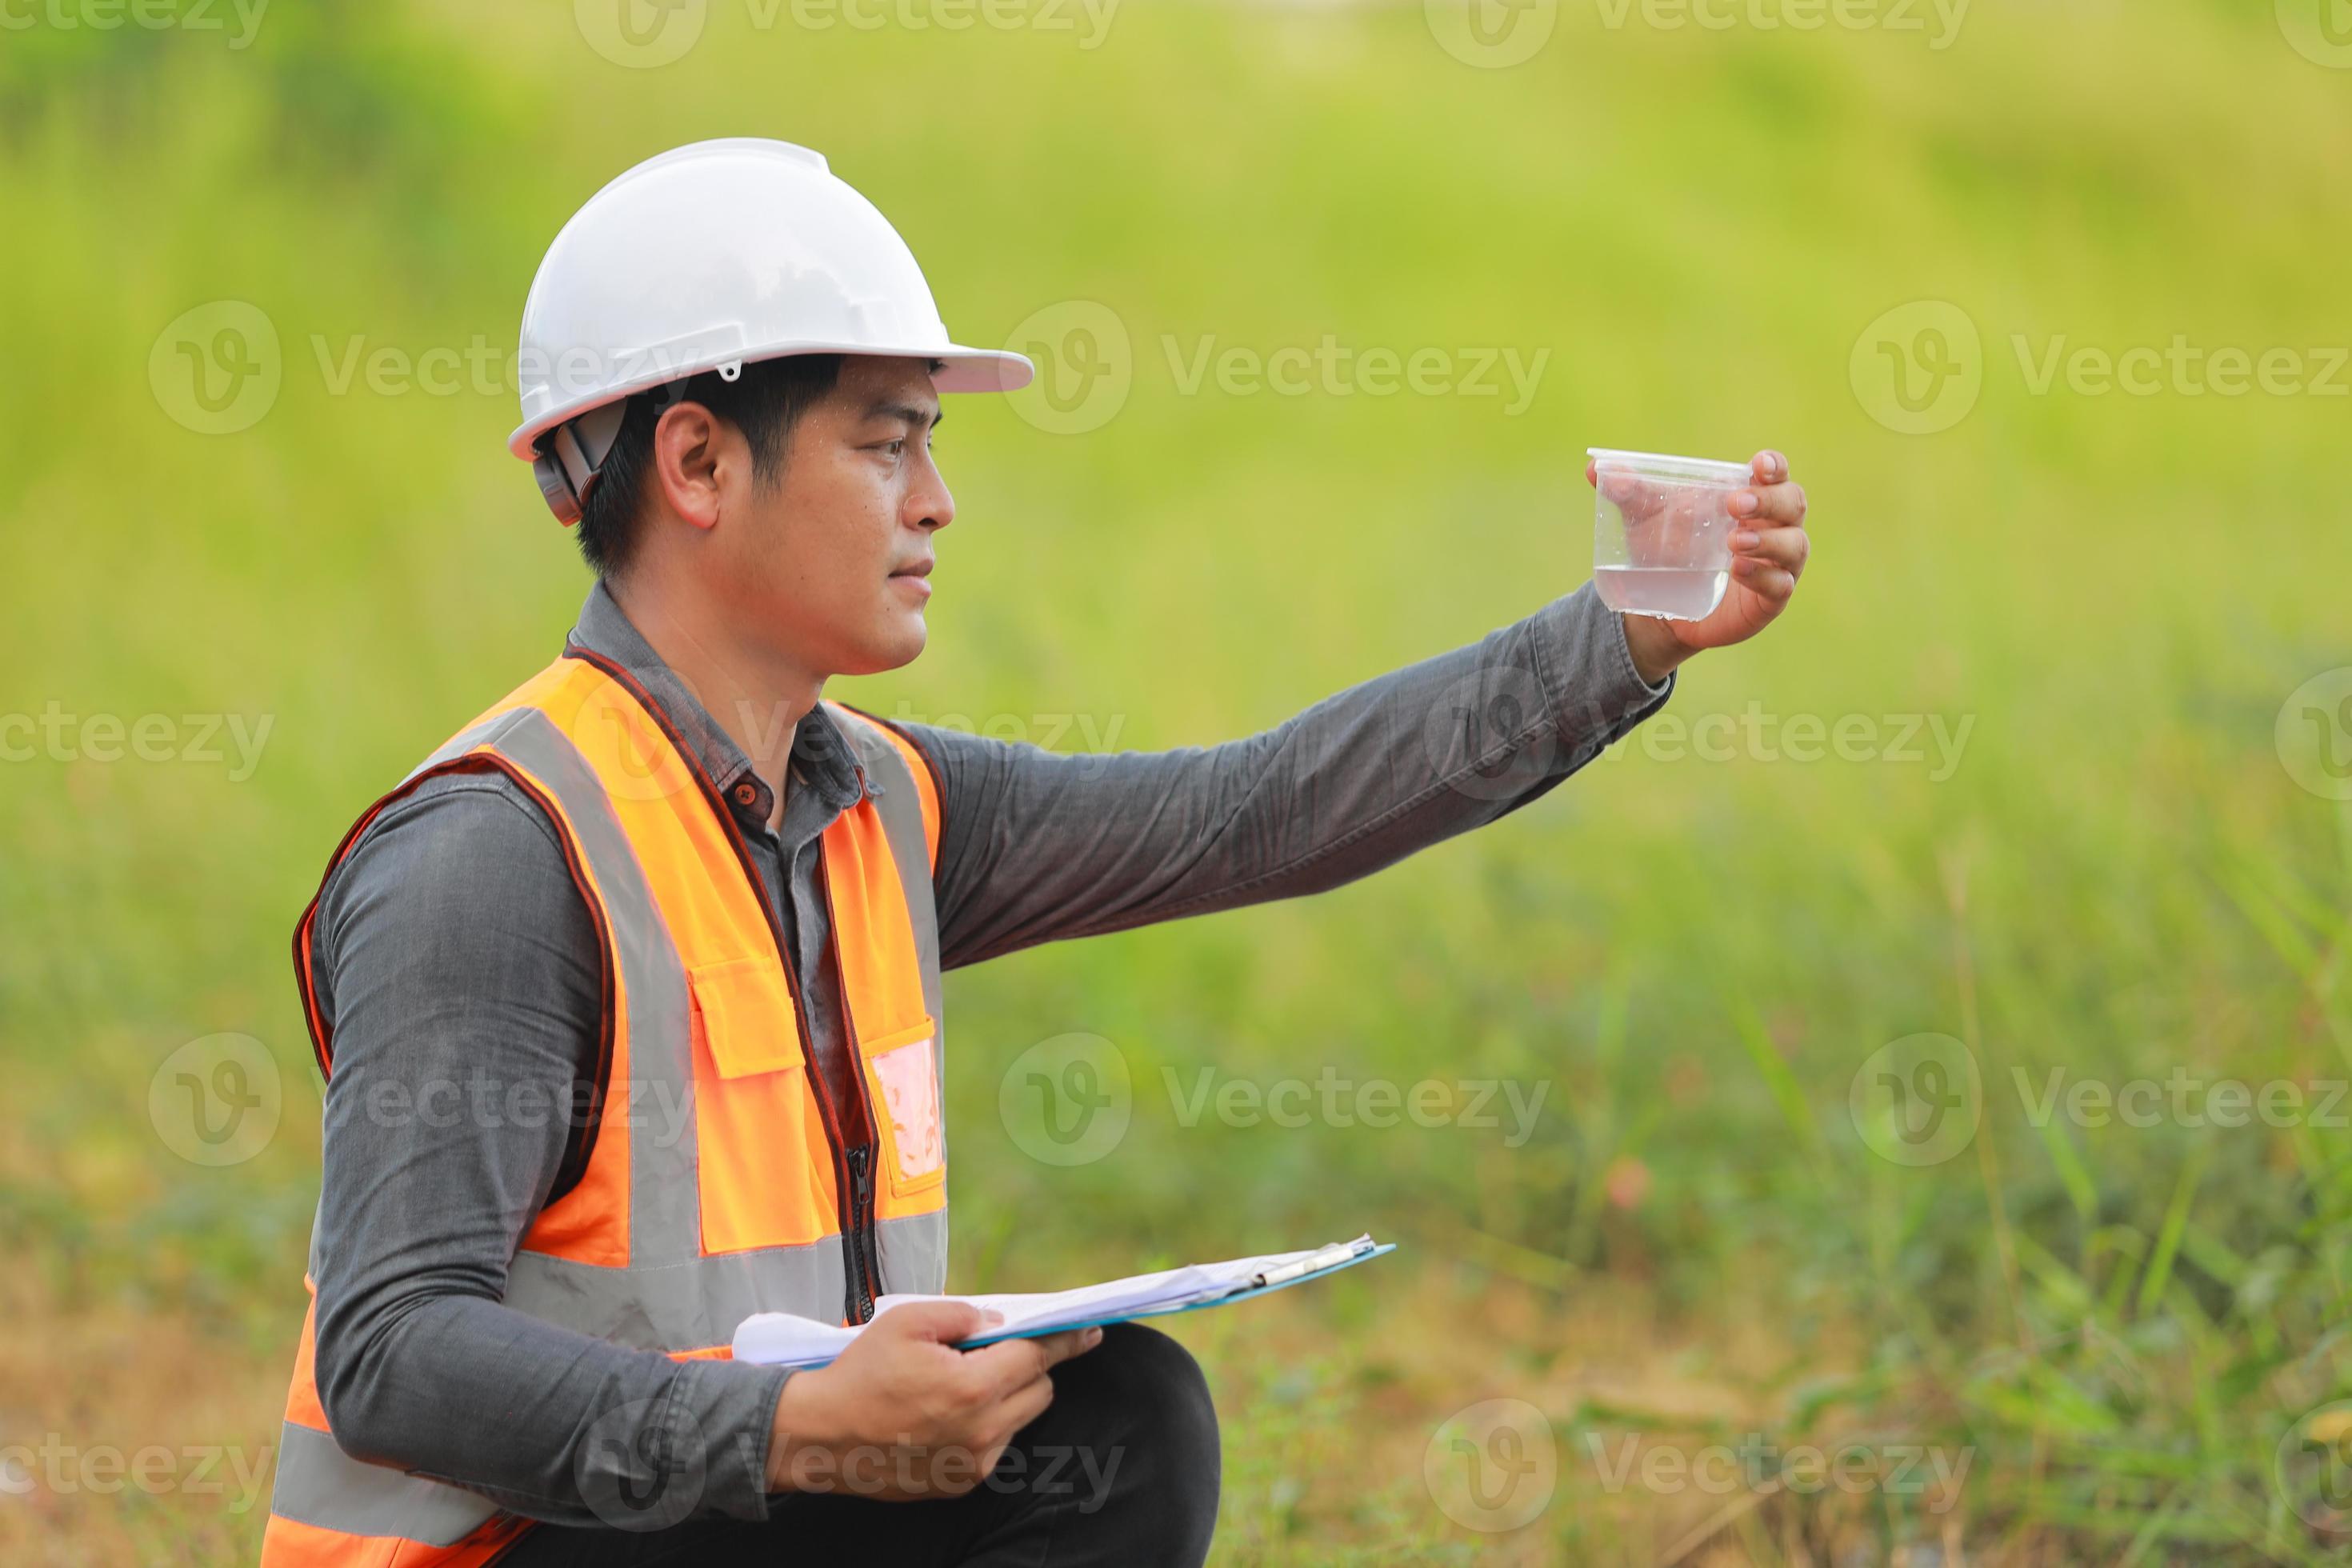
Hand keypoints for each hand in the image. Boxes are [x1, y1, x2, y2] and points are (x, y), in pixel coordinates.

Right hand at [765, 1301, 1101, 1500]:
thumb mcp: (907, 1320)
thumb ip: (962, 1314)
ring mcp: (972, 1463)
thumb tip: (1000, 1322)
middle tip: (1000, 1350)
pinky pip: (995, 1445)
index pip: (1037, 1357)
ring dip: (1007, 1396)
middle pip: (1038, 1390)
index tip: (1090, 1330)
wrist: (820, 1437)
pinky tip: (948, 1412)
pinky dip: (986, 1425)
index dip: (1065, 1340)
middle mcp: (981, 1431)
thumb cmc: (861, 1372)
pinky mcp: (959, 1483)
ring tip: (963, 1383)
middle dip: (1028, 1365)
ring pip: (1020, 1419)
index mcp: (971, 1388)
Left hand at [1587, 449, 1811, 683]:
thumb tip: (1595, 469)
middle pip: (1793, 504)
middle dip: (1769, 501)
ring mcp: (1777, 564)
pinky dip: (1764, 576)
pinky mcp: (1769, 600)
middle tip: (1735, 506)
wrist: (1658, 605)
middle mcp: (1774, 527)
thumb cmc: (1665, 549)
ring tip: (1733, 543)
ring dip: (1769, 541)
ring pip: (1794, 545)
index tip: (1759, 465)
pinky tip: (1739, 569)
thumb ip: (1626, 493)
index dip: (1775, 466)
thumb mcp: (1643, 520)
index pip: (1776, 474)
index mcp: (1752, 498)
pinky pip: (1781, 585)